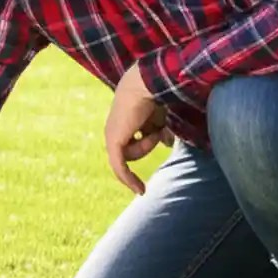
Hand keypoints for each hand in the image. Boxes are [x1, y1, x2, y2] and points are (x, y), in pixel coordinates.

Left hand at [104, 63, 172, 194]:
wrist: (145, 86)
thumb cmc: (153, 98)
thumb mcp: (158, 120)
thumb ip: (160, 132)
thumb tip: (166, 143)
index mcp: (122, 125)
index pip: (128, 146)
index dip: (140, 154)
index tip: (147, 175)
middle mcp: (114, 131)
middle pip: (132, 151)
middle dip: (148, 145)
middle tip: (159, 130)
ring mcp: (112, 136)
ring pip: (132, 155)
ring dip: (148, 145)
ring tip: (154, 128)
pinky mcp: (114, 142)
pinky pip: (120, 167)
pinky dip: (129, 179)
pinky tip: (140, 190)